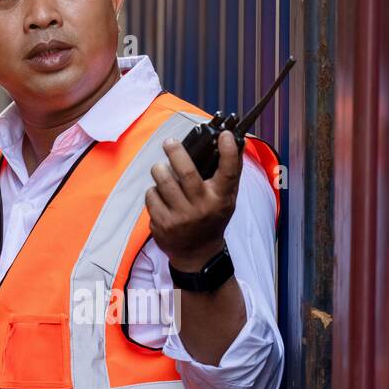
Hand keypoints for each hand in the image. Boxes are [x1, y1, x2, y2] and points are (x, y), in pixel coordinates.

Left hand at [144, 129, 240, 271]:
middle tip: (169, 142)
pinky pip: (151, 195)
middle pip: (186, 173)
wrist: (197, 254)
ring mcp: (181, 217)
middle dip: (176, 152)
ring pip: (163, 181)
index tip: (225, 135)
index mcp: (220, 199)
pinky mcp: (162, 223)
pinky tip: (160, 195)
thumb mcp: (227, 199)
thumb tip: (237, 142)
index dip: (229, 152)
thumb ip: (231, 172)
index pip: (228, 172)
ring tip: (161, 169)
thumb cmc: (212, 219)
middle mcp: (202, 207)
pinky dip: (153, 191)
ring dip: (159, 170)